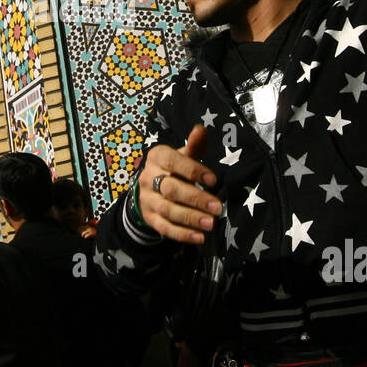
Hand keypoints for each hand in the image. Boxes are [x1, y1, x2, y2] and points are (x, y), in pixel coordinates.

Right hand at [136, 126, 220, 244]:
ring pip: (168, 210)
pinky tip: (199, 237)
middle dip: (195, 199)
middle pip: (171, 189)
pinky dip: (182, 234)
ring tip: (211, 223)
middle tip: (218, 207)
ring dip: (190, 218)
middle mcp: (149, 178)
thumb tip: (201, 129)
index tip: (213, 180)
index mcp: (157, 157)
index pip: (173, 161)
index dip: (193, 171)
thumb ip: (194, 146)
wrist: (148, 189)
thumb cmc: (172, 169)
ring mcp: (148, 199)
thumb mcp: (181, 155)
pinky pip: (164, 228)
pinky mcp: (150, 218)